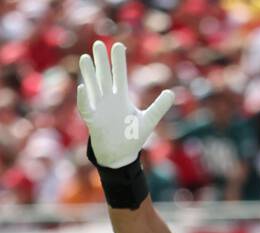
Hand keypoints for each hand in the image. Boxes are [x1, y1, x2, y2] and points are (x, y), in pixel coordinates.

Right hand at [78, 40, 173, 168]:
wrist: (120, 157)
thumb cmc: (132, 137)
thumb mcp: (148, 121)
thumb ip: (159, 107)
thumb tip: (172, 93)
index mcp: (121, 98)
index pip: (119, 75)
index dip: (118, 62)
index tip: (118, 45)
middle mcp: (108, 99)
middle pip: (104, 76)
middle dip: (102, 62)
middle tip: (98, 44)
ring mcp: (99, 108)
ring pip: (93, 87)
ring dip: (89, 74)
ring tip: (85, 58)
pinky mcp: (92, 121)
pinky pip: (86, 107)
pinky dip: (84, 99)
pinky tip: (83, 88)